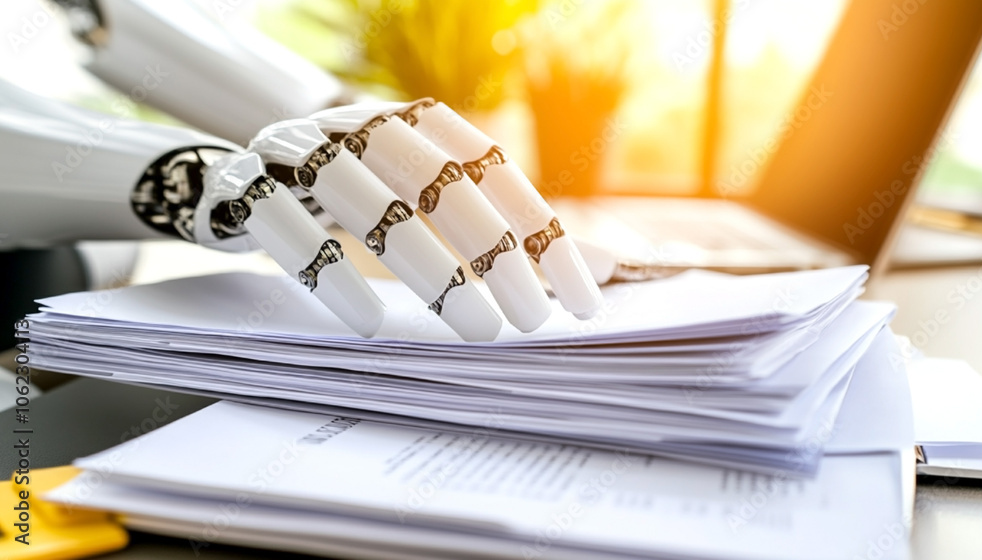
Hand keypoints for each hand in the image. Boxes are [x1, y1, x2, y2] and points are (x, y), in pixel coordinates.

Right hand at [195, 99, 602, 341]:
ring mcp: (299, 149)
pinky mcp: (246, 184)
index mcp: (412, 122)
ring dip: (429, 269)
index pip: (491, 170)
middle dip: (495, 254)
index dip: (540, 230)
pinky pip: (286, 224)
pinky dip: (329, 270)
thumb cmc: (351, 201)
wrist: (238, 180)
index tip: (583, 295)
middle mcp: (359, 123)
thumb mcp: (422, 202)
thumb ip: (504, 230)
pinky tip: (370, 320)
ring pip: (368, 201)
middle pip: (437, 182)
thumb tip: (603, 269)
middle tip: (532, 320)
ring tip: (476, 329)